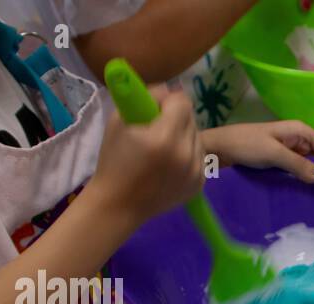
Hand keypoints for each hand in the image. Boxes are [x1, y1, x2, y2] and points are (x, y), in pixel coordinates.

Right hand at [88, 86, 203, 225]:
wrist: (119, 205)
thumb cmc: (113, 161)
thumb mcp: (119, 121)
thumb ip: (144, 99)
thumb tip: (167, 89)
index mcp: (164, 138)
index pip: (182, 102)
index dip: (167, 101)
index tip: (154, 109)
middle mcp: (186, 155)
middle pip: (192, 118)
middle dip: (175, 117)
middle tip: (156, 128)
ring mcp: (196, 172)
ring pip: (198, 137)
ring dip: (183, 135)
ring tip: (163, 148)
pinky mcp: (200, 185)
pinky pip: (199, 157)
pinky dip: (187, 155)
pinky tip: (169, 164)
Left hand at [201, 121, 313, 183]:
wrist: (215, 150)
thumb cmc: (245, 145)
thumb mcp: (274, 154)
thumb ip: (299, 165)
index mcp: (300, 131)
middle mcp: (297, 140)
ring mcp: (288, 153)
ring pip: (310, 168)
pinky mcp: (279, 164)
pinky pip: (297, 174)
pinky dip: (303, 183)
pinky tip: (307, 198)